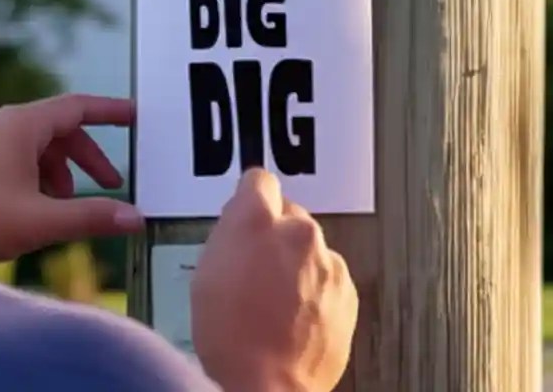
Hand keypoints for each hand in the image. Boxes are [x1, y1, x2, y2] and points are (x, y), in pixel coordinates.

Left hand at [0, 94, 144, 264]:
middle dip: (89, 158)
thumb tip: (135, 218)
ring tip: (69, 205)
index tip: (136, 115)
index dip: (111, 111)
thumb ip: (93, 217)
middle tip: (111, 186)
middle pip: (61, 129)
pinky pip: (18, 154)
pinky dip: (39, 174)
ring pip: (39, 144)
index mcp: (20, 124)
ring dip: (63, 171)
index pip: (78, 106)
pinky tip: (39, 206)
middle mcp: (1, 122)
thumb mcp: (42, 221)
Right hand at [190, 169, 357, 391]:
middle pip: (289, 214)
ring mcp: (327, 260)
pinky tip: (296, 316)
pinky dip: (316, 289)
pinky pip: (329, 276)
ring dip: (298, 264)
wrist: (267, 385)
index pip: (259, 181)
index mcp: (254, 219)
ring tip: (276, 302)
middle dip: (275, 235)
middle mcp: (296, 230)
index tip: (249, 211)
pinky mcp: (346, 288)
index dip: (251, 199)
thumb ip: (230, 235)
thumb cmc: (229, 337)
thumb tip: (242, 222)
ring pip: (311, 248)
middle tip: (256, 270)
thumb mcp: (205, 274)